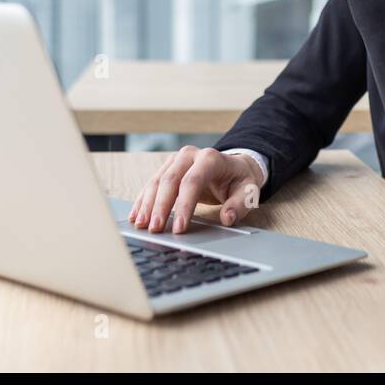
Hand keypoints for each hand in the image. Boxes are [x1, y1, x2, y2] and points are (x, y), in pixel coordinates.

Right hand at [128, 146, 263, 233]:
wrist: (234, 167)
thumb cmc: (240, 180)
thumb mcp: (248, 192)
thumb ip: (239, 205)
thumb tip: (228, 218)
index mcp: (210, 158)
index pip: (193, 181)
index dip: (184, 205)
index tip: (179, 228)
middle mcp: (189, 155)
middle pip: (170, 180)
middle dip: (160, 206)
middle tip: (155, 229)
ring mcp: (176, 160)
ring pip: (157, 182)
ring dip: (147, 205)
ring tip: (141, 225)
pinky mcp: (167, 167)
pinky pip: (152, 184)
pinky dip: (143, 201)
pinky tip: (136, 215)